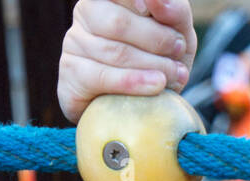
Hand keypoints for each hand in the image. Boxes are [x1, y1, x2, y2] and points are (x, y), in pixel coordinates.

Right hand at [58, 0, 196, 124]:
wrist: (145, 102)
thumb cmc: (161, 57)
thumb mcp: (177, 31)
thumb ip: (174, 10)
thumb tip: (159, 1)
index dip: (140, 2)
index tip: (153, 12)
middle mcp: (85, 13)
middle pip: (118, 23)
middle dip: (157, 39)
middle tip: (178, 50)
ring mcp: (75, 43)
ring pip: (114, 52)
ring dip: (153, 64)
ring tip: (176, 73)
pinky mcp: (71, 74)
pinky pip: (102, 77)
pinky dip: (134, 82)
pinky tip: (157, 85)